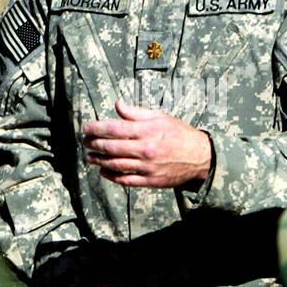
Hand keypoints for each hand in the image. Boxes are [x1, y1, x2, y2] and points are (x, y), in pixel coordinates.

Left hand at [82, 100, 212, 187]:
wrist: (201, 156)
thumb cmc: (179, 134)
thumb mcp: (160, 117)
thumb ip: (136, 113)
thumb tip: (118, 105)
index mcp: (147, 130)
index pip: (115, 128)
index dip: (97, 128)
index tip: (86, 128)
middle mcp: (146, 149)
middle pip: (111, 147)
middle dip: (94, 144)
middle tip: (85, 142)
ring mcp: (147, 167)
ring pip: (115, 164)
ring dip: (99, 161)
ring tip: (89, 157)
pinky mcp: (151, 180)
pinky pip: (126, 179)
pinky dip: (112, 175)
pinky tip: (104, 170)